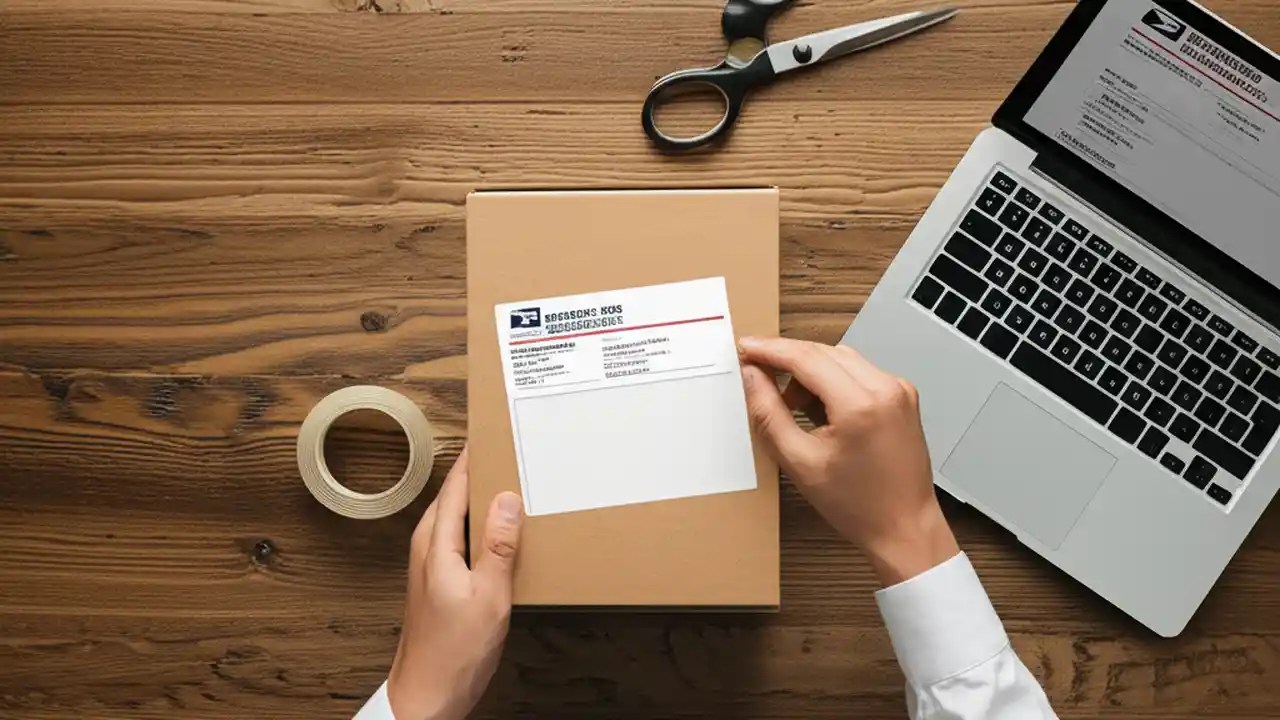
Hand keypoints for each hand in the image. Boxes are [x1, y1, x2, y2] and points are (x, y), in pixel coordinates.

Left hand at [386, 447, 524, 719]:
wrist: (427, 695)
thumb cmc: (454, 650)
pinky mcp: (441, 580)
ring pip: (460, 515)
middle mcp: (429, 546)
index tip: (494, 431)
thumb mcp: (489, 595)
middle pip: (457, 494)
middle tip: (515, 451)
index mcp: (436, 541)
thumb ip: (499, 544)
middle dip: (482, 471)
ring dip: (484, 499)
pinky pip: (463, 537)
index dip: (475, 456)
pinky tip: (507, 533)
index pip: (457, 483)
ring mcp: (432, 563)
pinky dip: (483, 526)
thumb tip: (507, 497)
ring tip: (517, 483)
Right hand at [738, 337, 958, 585]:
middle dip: (787, 359)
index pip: (806, 357)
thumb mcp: (800, 462)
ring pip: (841, 359)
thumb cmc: (857, 505)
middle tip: (758, 374)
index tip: (746, 348)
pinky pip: (859, 373)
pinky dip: (833, 381)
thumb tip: (752, 377)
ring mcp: (899, 390)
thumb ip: (769, 414)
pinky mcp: (902, 396)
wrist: (904, 528)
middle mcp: (886, 388)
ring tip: (791, 405)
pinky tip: (819, 409)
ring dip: (810, 371)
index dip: (770, 350)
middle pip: (823, 352)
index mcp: (861, 404)